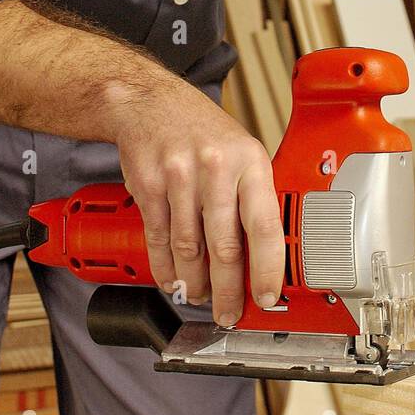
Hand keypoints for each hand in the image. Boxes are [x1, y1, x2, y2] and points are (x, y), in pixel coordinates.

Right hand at [104, 75, 283, 326]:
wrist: (149, 102)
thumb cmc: (202, 131)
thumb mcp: (242, 151)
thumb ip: (253, 196)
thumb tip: (265, 255)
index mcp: (250, 161)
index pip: (264, 225)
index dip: (266, 268)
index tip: (266, 296)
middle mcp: (217, 168)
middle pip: (224, 246)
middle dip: (227, 290)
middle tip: (228, 312)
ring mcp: (180, 177)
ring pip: (189, 249)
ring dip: (194, 282)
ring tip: (200, 296)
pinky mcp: (148, 186)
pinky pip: (159, 239)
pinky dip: (165, 267)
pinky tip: (172, 279)